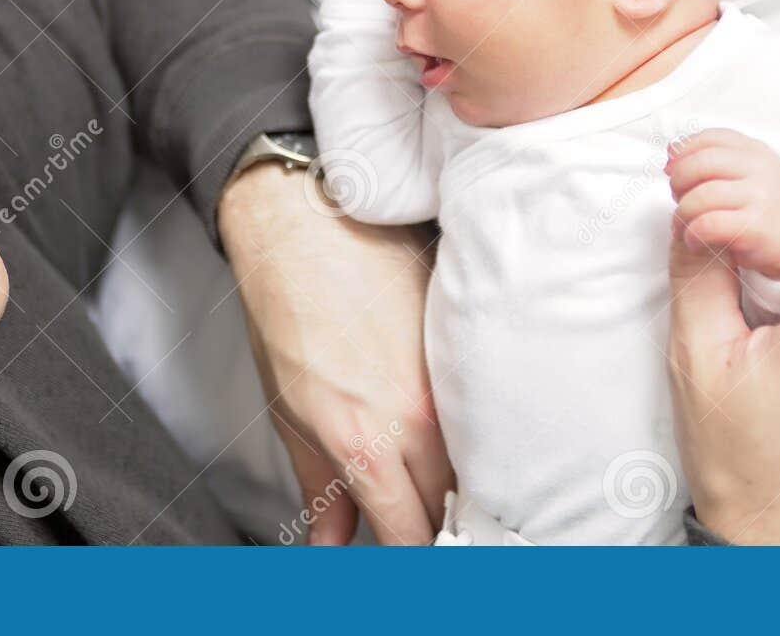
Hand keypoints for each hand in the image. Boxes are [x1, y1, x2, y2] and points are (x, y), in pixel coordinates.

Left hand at [218, 163, 451, 544]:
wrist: (306, 224)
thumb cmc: (289, 309)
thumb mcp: (290, 414)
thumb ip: (320, 488)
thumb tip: (332, 542)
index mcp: (367, 444)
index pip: (412, 535)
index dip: (413, 556)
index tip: (411, 554)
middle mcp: (420, 418)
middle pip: (456, 505)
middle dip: (447, 523)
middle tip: (436, 524)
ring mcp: (452, 378)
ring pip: (482, 456)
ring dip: (472, 478)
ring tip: (460, 482)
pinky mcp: (469, 340)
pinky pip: (490, 403)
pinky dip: (487, 426)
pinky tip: (481, 430)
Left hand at [666, 128, 779, 276]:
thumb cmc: (762, 213)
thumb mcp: (744, 177)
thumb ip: (713, 161)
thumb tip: (672, 149)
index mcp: (757, 152)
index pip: (711, 138)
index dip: (684, 152)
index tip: (671, 169)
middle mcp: (763, 168)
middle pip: (701, 163)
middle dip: (678, 182)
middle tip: (677, 200)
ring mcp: (762, 196)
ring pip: (700, 196)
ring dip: (682, 214)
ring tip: (682, 227)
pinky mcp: (757, 227)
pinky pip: (708, 224)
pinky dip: (692, 233)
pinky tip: (694, 241)